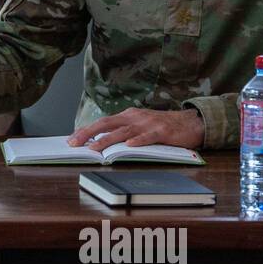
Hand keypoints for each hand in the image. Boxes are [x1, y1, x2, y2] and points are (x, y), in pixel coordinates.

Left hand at [68, 107, 203, 151]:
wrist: (190, 122)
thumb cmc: (162, 126)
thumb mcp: (139, 125)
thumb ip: (123, 131)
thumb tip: (100, 142)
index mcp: (128, 115)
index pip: (102, 122)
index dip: (86, 130)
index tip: (71, 139)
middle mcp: (135, 117)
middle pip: (107, 124)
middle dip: (89, 133)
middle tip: (74, 143)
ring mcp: (148, 124)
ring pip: (124, 132)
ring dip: (108, 140)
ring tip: (94, 148)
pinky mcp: (162, 132)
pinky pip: (148, 137)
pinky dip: (138, 141)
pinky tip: (129, 146)